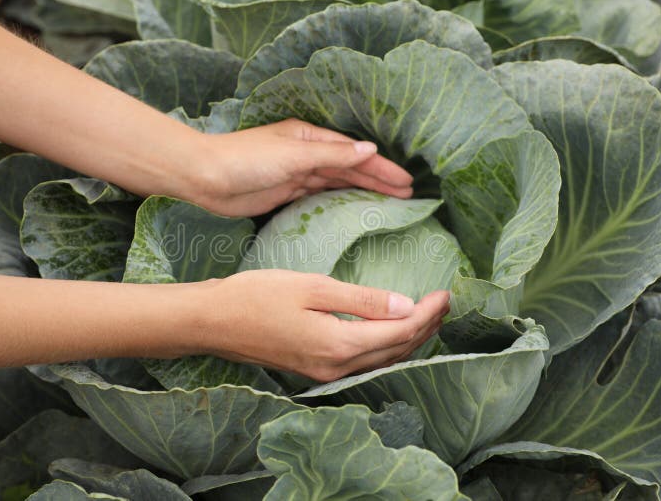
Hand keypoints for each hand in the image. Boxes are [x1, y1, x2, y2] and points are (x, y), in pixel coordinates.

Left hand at [189, 119, 413, 215]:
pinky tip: (356, 208)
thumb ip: (332, 156)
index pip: (353, 152)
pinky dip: (340, 200)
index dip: (381, 166)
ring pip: (338, 182)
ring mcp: (296, 173)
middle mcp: (306, 153)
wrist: (204, 178)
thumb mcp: (293, 155)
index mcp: (309, 137)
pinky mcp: (286, 193)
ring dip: (363, 190)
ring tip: (391, 202)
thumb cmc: (245, 159)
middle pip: (350, 167)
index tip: (406, 181)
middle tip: (408, 195)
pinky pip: (321, 196)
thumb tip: (369, 149)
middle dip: (378, 179)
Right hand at [195, 270, 449, 381]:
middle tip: (447, 302)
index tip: (446, 292)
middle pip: (397, 351)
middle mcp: (337, 367)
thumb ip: (360, 299)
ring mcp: (326, 373)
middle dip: (427, 327)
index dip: (428, 313)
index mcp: (338, 344)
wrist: (213, 322)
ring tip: (431, 316)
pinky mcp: (316, 370)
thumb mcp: (312, 287)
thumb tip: (404, 304)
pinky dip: (388, 347)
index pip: (400, 332)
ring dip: (411, 339)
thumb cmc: (257, 296)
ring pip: (383, 360)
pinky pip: (366, 362)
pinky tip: (394, 332)